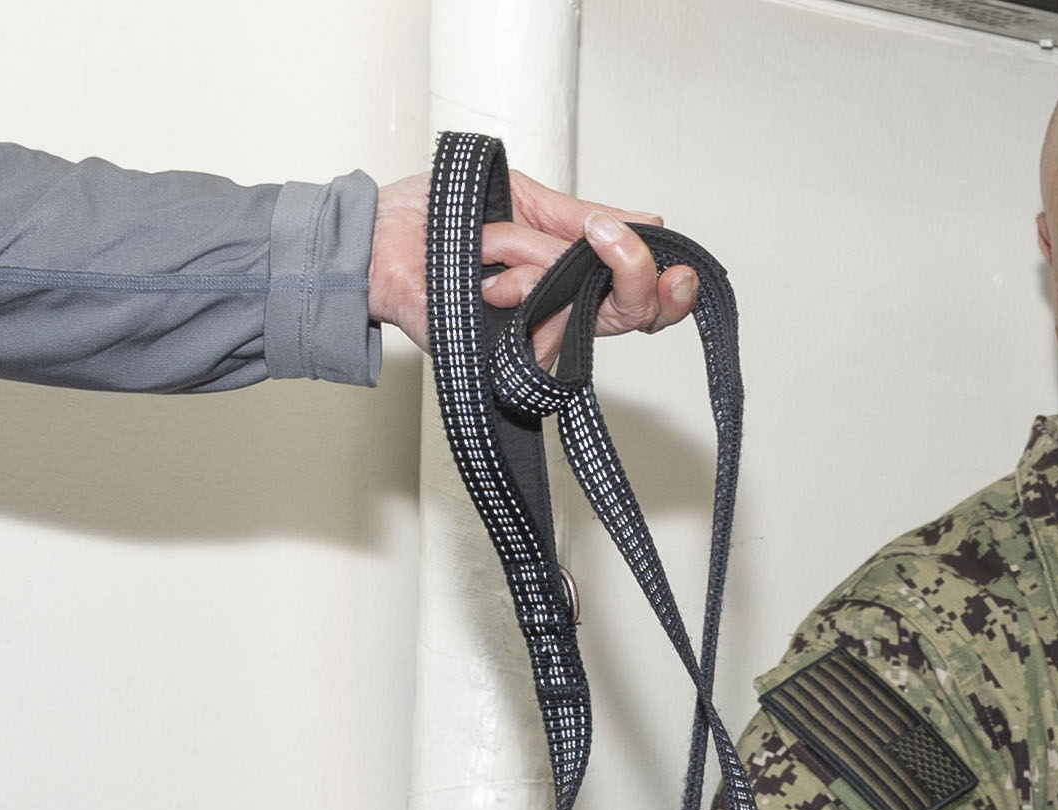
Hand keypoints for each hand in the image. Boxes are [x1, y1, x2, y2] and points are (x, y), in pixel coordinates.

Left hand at [367, 167, 702, 362]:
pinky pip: (539, 318)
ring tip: (490, 249)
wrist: (379, 239)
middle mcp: (558, 316)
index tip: (678, 271)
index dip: (667, 288)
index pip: (638, 295)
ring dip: (531, 256)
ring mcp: (532, 342)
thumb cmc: (437, 219)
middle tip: (607, 240)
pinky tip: (483, 278)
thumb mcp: (525, 200)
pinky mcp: (503, 361)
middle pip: (630, 313)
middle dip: (629, 272)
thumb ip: (585, 218)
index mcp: (570, 279)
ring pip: (576, 303)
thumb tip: (650, 220)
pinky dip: (513, 277)